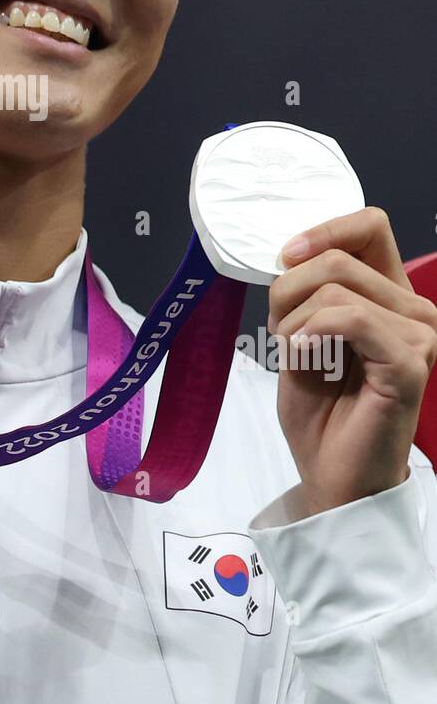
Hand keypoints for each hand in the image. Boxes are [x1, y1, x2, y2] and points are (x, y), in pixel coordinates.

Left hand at [268, 206, 436, 515]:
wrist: (333, 476)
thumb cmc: (322, 412)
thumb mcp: (300, 333)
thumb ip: (305, 292)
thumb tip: (289, 255)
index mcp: (391, 296)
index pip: (370, 226)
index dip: (324, 231)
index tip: (286, 258)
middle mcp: (415, 310)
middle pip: (340, 258)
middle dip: (291, 292)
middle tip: (284, 334)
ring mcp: (419, 336)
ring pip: (337, 288)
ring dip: (296, 320)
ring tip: (297, 355)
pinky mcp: (410, 364)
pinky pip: (351, 318)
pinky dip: (312, 331)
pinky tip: (301, 356)